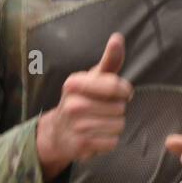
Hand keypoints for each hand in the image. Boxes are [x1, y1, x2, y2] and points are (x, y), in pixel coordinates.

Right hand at [36, 33, 131, 179]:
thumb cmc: (83, 99)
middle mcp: (72, 104)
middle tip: (102, 110)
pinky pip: (113, 142)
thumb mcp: (94, 78)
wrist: (58, 132)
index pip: (117, 86)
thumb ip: (110, 60)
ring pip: (119, 125)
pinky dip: (109, 140)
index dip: (123, 91)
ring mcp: (76, 125)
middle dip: (117, 109)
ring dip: (114, 125)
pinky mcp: (80, 145)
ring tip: (99, 122)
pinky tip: (96, 136)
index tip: (118, 93)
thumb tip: (117, 37)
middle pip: (120, 108)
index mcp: (75, 83)